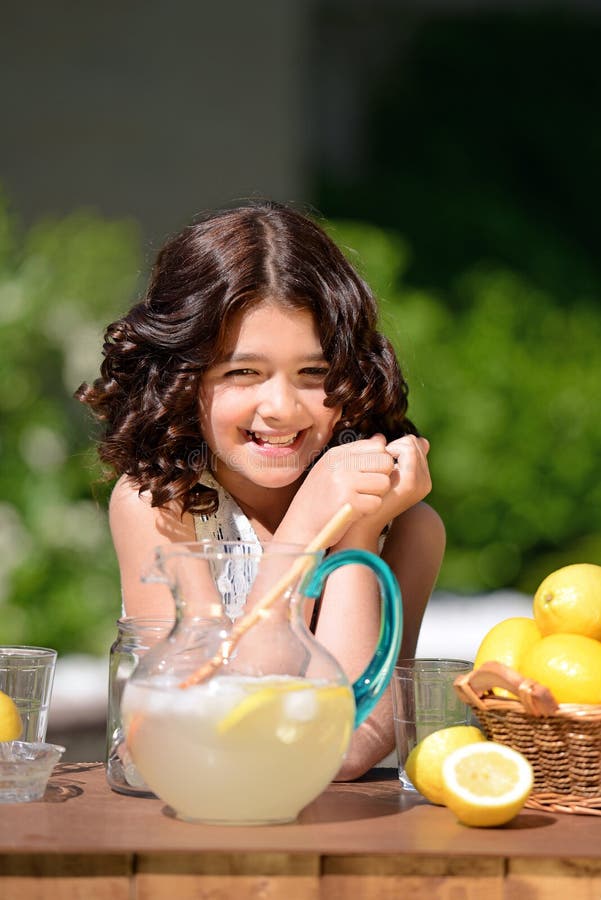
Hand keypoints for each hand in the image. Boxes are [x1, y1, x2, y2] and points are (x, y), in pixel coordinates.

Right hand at [277, 434, 430, 547]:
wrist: (300, 526)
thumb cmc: (319, 499)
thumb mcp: (332, 469)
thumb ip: (357, 454)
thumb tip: (381, 439)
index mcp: (336, 454)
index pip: (377, 447)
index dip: (379, 462)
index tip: (368, 474)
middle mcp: (340, 464)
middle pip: (385, 463)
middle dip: (381, 477)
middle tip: (366, 489)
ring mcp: (343, 482)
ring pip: (384, 483)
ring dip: (376, 495)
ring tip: (359, 500)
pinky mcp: (348, 502)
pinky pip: (376, 503)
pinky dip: (369, 510)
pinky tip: (354, 512)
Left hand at [333, 434, 431, 546]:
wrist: (360, 520)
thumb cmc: (367, 494)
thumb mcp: (386, 472)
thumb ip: (401, 455)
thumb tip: (421, 440)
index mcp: (422, 478)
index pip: (416, 444)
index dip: (396, 445)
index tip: (382, 459)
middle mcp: (425, 481)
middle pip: (414, 442)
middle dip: (394, 445)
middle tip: (378, 462)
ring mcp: (421, 482)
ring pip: (411, 444)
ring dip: (391, 448)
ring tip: (379, 466)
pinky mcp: (412, 482)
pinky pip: (407, 450)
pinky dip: (392, 450)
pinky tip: (379, 465)